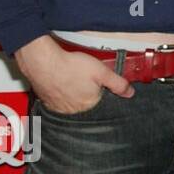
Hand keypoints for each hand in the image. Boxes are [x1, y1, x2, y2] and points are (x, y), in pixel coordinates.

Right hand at [16, 35, 132, 113]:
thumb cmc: (71, 66)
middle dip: (88, 94)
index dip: (102, 93)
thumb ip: (118, 84)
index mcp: (89, 105)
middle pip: (86, 104)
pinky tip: (62, 84)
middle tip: (84, 80)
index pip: (101, 104)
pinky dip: (62, 94)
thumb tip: (130, 93)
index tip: (99, 85)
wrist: (43, 62)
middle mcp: (73, 110)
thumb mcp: (102, 72)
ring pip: (72, 103)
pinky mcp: (47, 102)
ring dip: (74, 95)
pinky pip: (58, 101)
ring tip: (73, 80)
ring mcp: (58, 108)